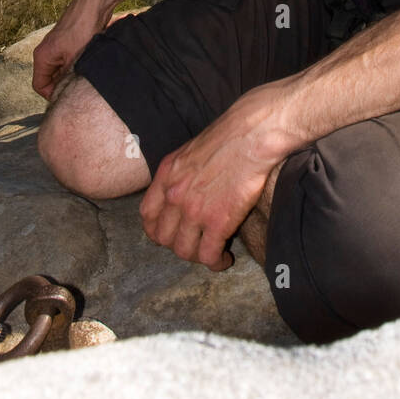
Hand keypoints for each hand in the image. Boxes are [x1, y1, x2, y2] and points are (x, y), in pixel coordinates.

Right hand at [32, 0, 112, 98]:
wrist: (94, 5)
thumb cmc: (83, 28)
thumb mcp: (75, 59)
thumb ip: (67, 78)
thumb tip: (65, 94)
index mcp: (42, 56)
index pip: (40, 86)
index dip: (53, 94)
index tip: (68, 94)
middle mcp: (46, 52)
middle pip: (50, 79)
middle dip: (64, 84)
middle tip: (78, 84)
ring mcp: (57, 47)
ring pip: (61, 70)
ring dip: (72, 74)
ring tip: (85, 72)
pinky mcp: (69, 43)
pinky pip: (69, 61)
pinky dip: (77, 65)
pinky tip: (88, 62)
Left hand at [140, 87, 289, 270]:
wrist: (252, 136)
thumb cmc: (231, 136)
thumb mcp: (193, 150)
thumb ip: (183, 172)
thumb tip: (187, 188)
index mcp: (167, 174)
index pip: (147, 214)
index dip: (157, 230)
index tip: (171, 234)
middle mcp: (174, 194)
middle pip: (163, 237)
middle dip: (178, 244)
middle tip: (196, 243)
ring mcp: (194, 210)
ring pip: (183, 251)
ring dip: (197, 257)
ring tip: (212, 254)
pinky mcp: (217, 222)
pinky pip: (208, 255)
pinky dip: (215, 263)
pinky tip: (224, 259)